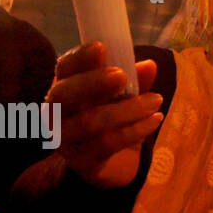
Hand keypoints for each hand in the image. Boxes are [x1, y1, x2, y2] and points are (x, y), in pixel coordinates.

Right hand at [47, 42, 162, 188]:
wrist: (108, 165)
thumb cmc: (114, 120)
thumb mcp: (126, 96)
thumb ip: (135, 80)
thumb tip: (149, 65)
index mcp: (66, 88)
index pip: (63, 69)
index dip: (79, 57)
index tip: (100, 47)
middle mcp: (57, 113)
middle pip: (62, 95)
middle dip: (92, 82)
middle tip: (122, 75)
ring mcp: (66, 139)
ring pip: (88, 121)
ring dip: (127, 109)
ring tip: (156, 101)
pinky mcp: (82, 161)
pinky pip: (105, 144)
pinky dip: (134, 130)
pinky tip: (154, 120)